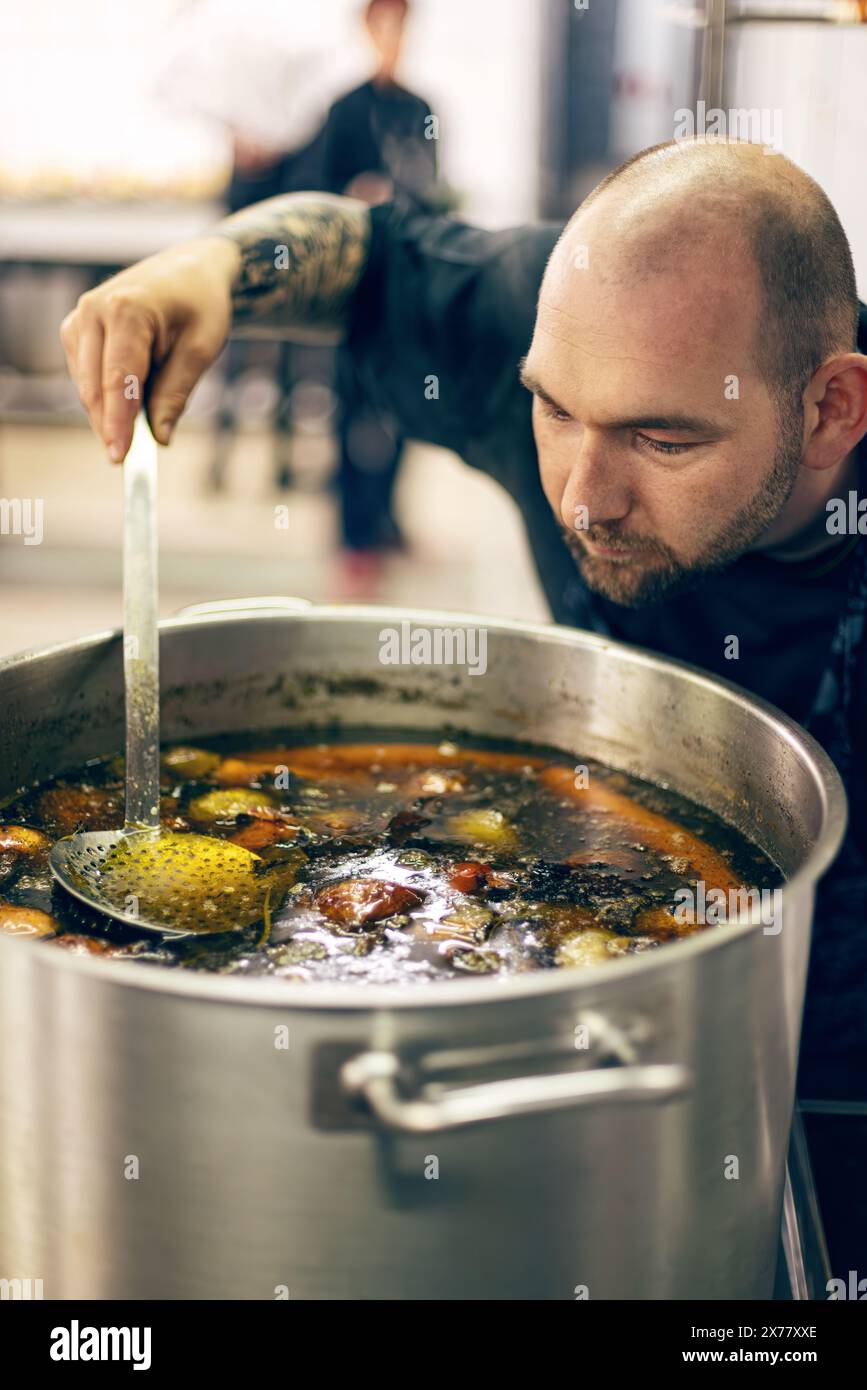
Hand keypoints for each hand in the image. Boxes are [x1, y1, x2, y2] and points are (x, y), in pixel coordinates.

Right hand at [60, 236, 238, 462]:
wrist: (189, 270)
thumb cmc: (201, 305)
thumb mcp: (202, 348)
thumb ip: (177, 392)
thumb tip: (161, 437)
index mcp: (127, 309)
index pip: (118, 378)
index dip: (117, 422)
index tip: (120, 457)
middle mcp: (94, 311)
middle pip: (95, 386)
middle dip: (109, 426)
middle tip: (128, 462)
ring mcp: (80, 319)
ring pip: (86, 385)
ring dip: (108, 413)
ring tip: (139, 427)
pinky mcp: (76, 330)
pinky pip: (86, 376)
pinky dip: (105, 397)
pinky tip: (129, 403)